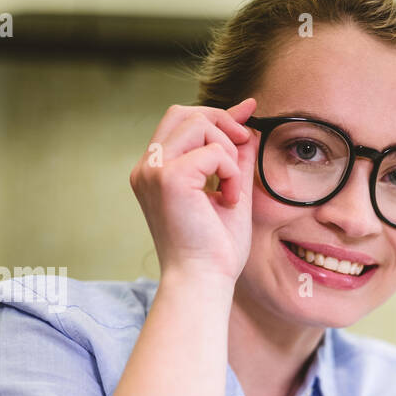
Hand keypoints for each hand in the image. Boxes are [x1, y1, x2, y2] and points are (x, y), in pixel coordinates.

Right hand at [130, 99, 259, 285]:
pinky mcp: (168, 179)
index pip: (180, 121)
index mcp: (155, 171)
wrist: (203, 281)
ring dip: (228, 153)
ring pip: (199, 125)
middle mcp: (147, 167)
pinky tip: (228, 200)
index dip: (216, 114)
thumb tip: (248, 126)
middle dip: (222, 122)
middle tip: (245, 146)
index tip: (248, 113)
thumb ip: (235, 159)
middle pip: (184, 113)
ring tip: (231, 189)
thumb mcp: (229, 193)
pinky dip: (230, 173)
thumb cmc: (214, 250)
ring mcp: (154, 171)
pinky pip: (213, 152)